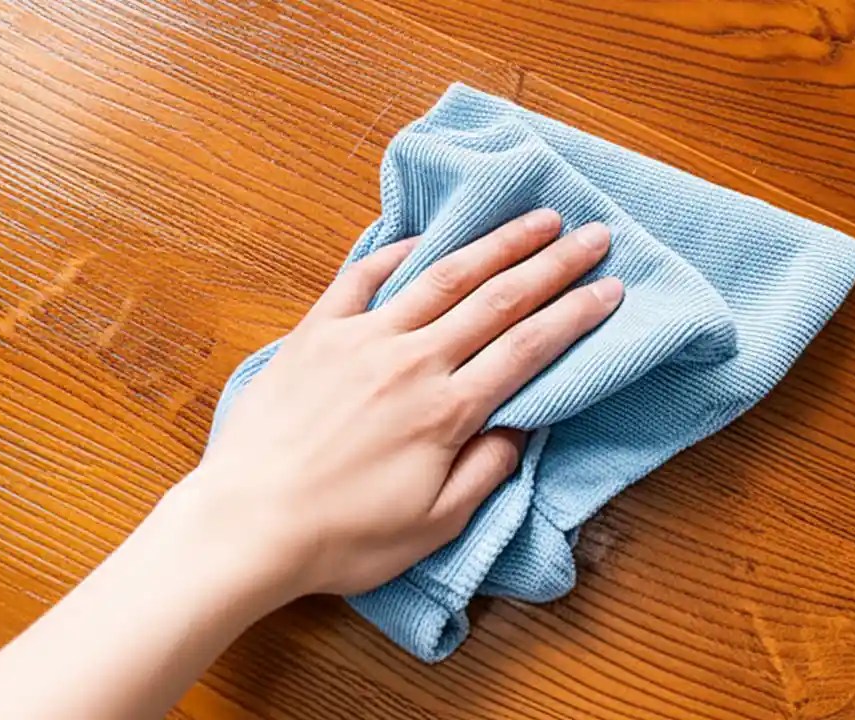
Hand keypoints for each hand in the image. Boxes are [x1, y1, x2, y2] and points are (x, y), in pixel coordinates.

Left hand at [172, 208, 620, 603]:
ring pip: (442, 277)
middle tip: (593, 234)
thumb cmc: (342, 537)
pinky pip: (361, 278)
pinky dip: (396, 251)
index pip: (528, 348)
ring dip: (495, 243)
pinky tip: (424, 236)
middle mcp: (412, 361)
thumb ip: (485, 471)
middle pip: (498, 300)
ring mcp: (361, 340)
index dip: (575, 315)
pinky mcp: (316, 334)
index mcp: (446, 411)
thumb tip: (519, 425)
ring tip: (535, 218)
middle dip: (553, 264)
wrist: (244, 525)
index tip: (610, 287)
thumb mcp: (433, 525)